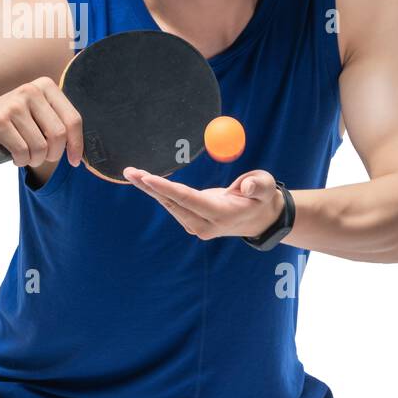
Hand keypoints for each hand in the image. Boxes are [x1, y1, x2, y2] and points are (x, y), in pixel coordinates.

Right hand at [0, 78, 82, 168]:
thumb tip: (82, 151)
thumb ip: (58, 123)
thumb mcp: (36, 116)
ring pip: (40, 146)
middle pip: (59, 135)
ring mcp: (14, 104)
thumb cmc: (10, 124)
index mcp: (45, 86)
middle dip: (53, 155)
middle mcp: (31, 90)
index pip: (73, 119)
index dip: (77, 145)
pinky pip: (22, 151)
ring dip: (34, 160)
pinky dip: (20, 161)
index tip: (75, 161)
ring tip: (24, 156)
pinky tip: (13, 156)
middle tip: (41, 158)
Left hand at [122, 167, 284, 241]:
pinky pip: (171, 204)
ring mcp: (196, 226)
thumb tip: (246, 186)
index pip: (189, 200)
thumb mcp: (266, 187)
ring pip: (168, 204)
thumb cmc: (261, 197)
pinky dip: (157, 191)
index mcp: (221, 215)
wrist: (259, 218)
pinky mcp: (190, 221)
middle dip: (150, 187)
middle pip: (172, 203)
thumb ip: (258, 185)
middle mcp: (205, 225)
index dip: (168, 189)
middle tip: (131, 171)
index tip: (149, 179)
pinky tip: (143, 180)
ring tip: (131, 172)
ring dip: (149, 188)